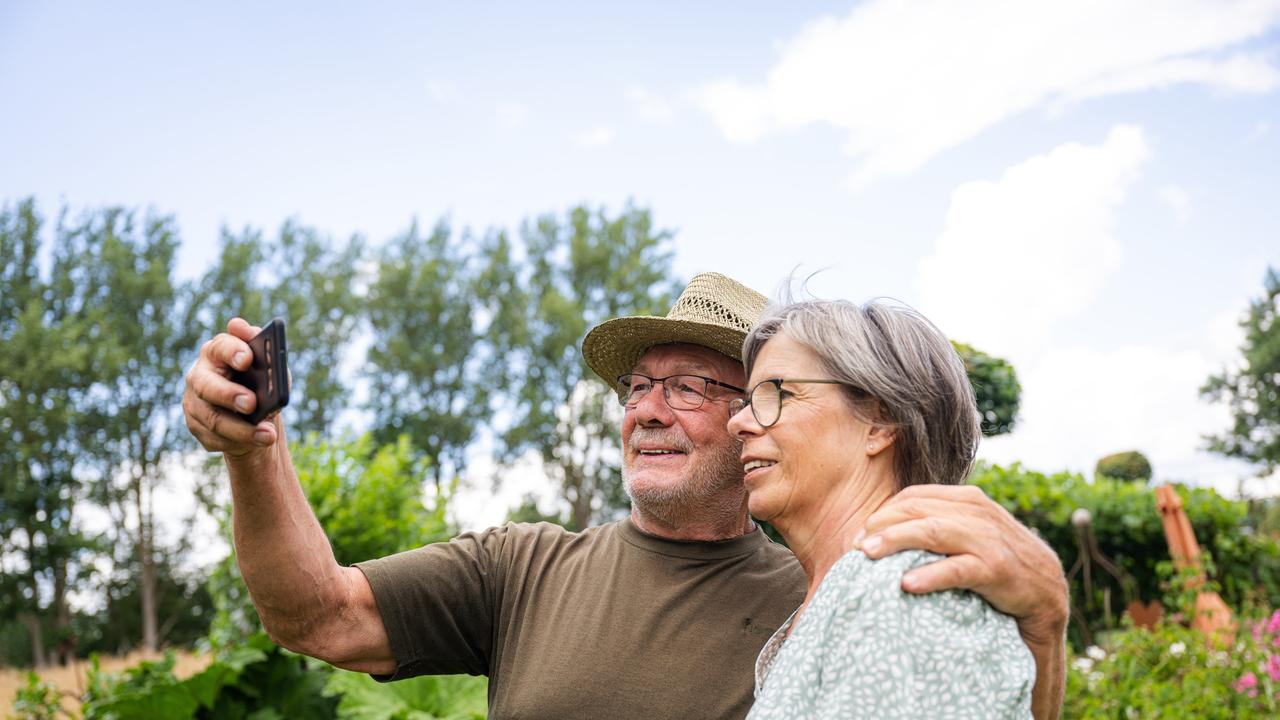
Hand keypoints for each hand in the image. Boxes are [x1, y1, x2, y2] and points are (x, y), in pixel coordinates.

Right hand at [183, 318, 280, 457]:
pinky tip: (257, 441)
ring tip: (268, 434)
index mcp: (217, 352)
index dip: (232, 352)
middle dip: (230, 395)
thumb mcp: (270, 367)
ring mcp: (194, 402)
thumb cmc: (261, 382)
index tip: (247, 359)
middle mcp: (199, 375)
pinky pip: (214, 438)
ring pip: (213, 419)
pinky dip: (238, 442)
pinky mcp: (196, 426)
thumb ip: (268, 355)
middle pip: (207, 385)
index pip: (220, 347)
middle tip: (252, 404)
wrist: (254, 413)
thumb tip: (262, 345)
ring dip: (242, 430)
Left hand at [857, 484, 1068, 637]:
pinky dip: (930, 574)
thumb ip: (937, 525)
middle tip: (854, 546)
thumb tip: (883, 533)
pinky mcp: (996, 568)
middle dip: (880, 526)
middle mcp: (976, 512)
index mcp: (966, 499)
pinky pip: (957, 569)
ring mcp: (987, 539)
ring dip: (894, 541)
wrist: (1046, 591)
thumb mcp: (968, 535)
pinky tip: (907, 583)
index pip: (913, 497)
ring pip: (930, 532)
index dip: (882, 514)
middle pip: (915, 510)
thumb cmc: (996, 562)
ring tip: (867, 555)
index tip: (858, 535)